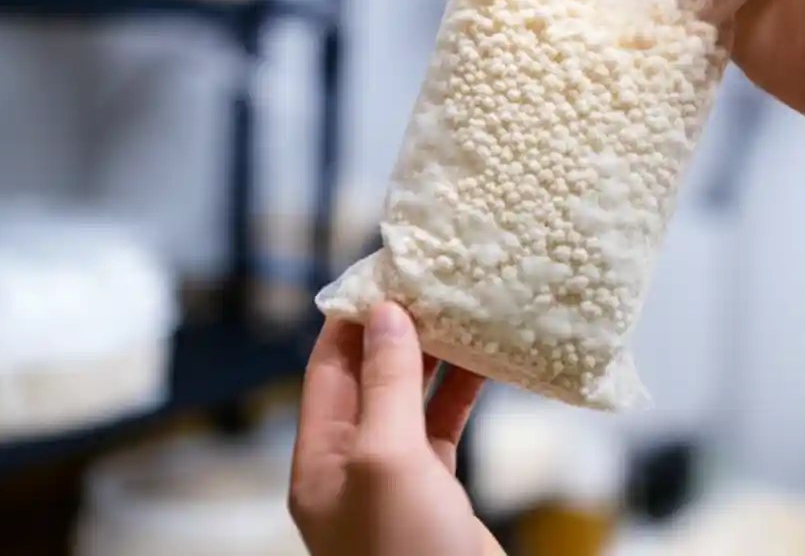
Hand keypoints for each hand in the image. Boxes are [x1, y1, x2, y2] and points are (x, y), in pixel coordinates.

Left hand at [289, 303, 502, 555]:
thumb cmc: (406, 552)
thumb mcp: (387, 460)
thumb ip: (386, 386)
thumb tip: (386, 314)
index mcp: (321, 459)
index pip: (329, 369)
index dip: (353, 320)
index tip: (384, 276)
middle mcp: (352, 466)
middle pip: (370, 380)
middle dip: (398, 333)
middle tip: (431, 286)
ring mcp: (394, 481)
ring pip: (411, 402)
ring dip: (435, 359)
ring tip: (461, 313)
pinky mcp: (436, 493)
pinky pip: (443, 428)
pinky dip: (461, 394)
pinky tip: (484, 365)